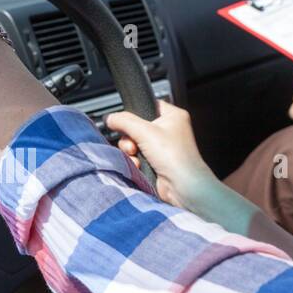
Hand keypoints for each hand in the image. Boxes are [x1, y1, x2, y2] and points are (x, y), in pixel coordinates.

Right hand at [105, 101, 219, 209]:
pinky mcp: (157, 162)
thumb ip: (124, 121)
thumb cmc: (175, 157)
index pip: (148, 105)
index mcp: (173, 116)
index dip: (135, 113)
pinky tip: (139, 165)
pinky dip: (135, 161)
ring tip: (136, 156)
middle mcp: (169, 130)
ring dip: (130, 151)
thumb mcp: (145, 131)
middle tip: (133, 144)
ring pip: (134, 142)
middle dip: (130, 137)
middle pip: (137, 126)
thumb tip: (110, 118)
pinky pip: (137, 156)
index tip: (125, 121)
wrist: (182, 187)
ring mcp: (163, 147)